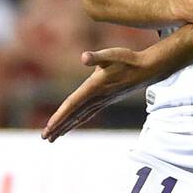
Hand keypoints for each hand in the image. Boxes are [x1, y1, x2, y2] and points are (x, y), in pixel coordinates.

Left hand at [41, 47, 156, 141]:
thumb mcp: (111, 55)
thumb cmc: (128, 59)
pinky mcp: (104, 101)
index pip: (73, 104)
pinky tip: (71, 126)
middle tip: (45, 138)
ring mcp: (101, 101)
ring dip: (66, 127)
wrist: (147, 70)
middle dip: (59, 127)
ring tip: (53, 138)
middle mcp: (96, 98)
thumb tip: (84, 57)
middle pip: (73, 115)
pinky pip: (87, 114)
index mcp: (93, 87)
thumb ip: (97, 56)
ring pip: (80, 117)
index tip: (49, 127)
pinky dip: (76, 121)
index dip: (60, 116)